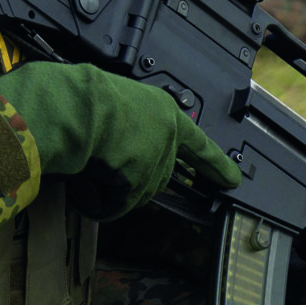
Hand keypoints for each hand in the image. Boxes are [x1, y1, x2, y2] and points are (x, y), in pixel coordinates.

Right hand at [0, 62, 240, 220]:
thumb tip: (121, 149)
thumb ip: (133, 125)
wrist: (72, 108)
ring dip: (111, 189)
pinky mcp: (140, 182)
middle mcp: (167, 138)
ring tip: (87, 165)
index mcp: (165, 112)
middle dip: (131, 176)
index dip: (217, 164)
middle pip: (157, 175)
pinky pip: (119, 205)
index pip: (200, 145)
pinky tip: (86, 185)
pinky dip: (100, 202)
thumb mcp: (119, 102)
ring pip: (136, 192)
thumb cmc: (83, 99)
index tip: (233, 180)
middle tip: (102, 163)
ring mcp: (156, 161)